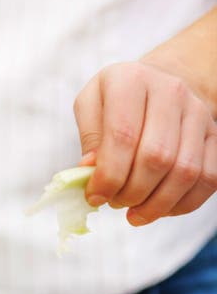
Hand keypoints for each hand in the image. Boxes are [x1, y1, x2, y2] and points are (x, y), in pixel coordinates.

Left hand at [73, 61, 216, 224]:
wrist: (158, 84)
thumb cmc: (117, 102)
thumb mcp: (90, 107)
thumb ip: (89, 139)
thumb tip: (90, 171)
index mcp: (131, 80)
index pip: (122, 137)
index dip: (107, 176)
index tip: (95, 196)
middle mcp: (171, 92)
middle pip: (156, 158)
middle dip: (131, 193)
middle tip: (114, 202)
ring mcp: (198, 113)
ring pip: (185, 173)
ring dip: (156, 204)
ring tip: (134, 213)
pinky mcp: (215, 136)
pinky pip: (207, 179)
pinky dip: (182, 204)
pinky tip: (159, 209)